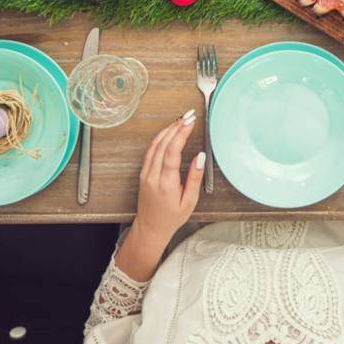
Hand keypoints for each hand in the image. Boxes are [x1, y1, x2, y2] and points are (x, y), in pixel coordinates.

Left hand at [130, 112, 204, 246]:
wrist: (150, 228)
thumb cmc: (171, 218)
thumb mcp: (189, 202)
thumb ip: (194, 178)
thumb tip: (199, 157)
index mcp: (166, 184)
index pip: (172, 152)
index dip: (181, 134)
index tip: (190, 122)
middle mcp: (153, 176)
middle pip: (163, 144)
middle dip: (177, 126)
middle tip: (189, 115)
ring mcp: (146, 173)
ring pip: (155, 145)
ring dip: (168, 129)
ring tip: (181, 120)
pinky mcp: (143, 172)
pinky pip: (150, 150)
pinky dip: (160, 137)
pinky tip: (168, 131)